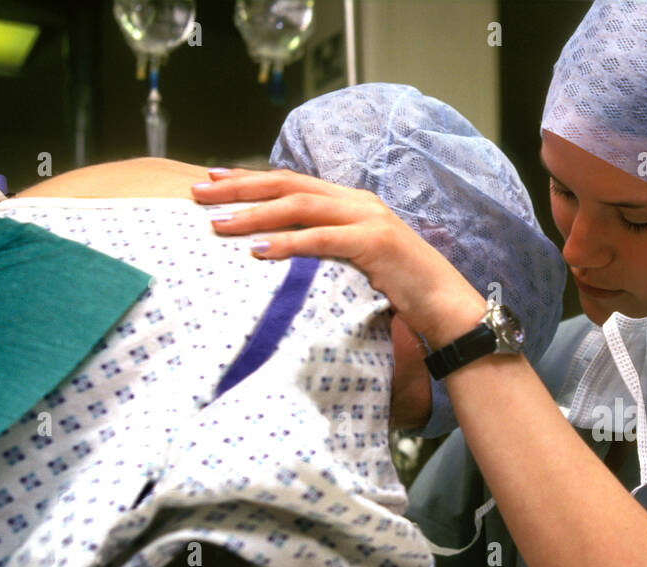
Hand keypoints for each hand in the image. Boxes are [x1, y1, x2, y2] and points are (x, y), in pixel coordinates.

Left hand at [191, 168, 482, 344]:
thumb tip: (286, 255)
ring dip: (254, 215)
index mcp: (353, 202)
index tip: (212, 180)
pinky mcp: (376, 244)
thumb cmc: (403, 293)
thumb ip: (329, 250)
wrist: (448, 308)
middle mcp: (359, 203)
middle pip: (288, 185)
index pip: (293, 181)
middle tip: (198, 194)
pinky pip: (322, 239)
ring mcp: (369, 220)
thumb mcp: (360, 264)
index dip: (250, 179)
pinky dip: (288, 243)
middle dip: (240, 188)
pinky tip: (259, 250)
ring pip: (299, 207)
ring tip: (218, 225)